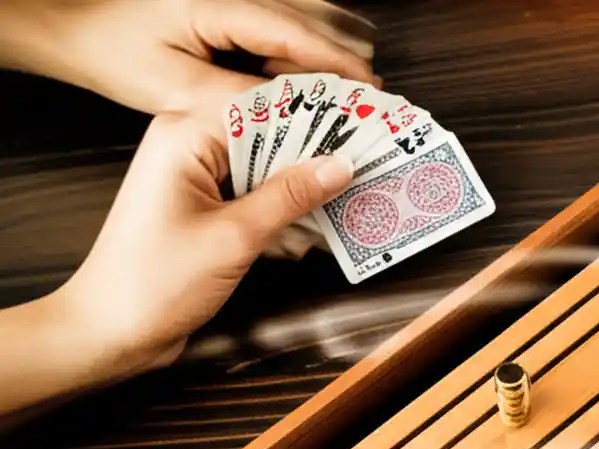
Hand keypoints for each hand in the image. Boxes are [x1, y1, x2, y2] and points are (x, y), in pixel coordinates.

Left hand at [0, 0, 374, 113]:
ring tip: (356, 87)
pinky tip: (310, 80)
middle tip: (374, 97)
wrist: (67, 25)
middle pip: (304, 22)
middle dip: (341, 59)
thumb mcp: (174, 89)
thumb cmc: (111, 51)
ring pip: (295, 20)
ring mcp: (226, 4)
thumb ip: (239, 101)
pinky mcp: (221, 14)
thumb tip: (301, 130)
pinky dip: (299, 51)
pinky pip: (274, 28)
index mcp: (219, 7)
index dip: (337, 63)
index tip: (371, 87)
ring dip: (325, 53)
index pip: (293, 34)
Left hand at [54, 112, 353, 379]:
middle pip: (270, 134)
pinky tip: (318, 228)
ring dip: (306, 187)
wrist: (109, 333)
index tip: (365, 123)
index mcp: (184, 135)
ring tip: (354, 196)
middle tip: (371, 161)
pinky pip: (255, 193)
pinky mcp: (204, 207)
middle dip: (317, 152)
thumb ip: (290, 196)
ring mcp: (195, 177)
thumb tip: (339, 165)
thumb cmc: (153, 283)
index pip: (265, 106)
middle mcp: (188, 146)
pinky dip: (286, 209)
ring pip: (268, 167)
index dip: (316, 113)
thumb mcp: (233, 237)